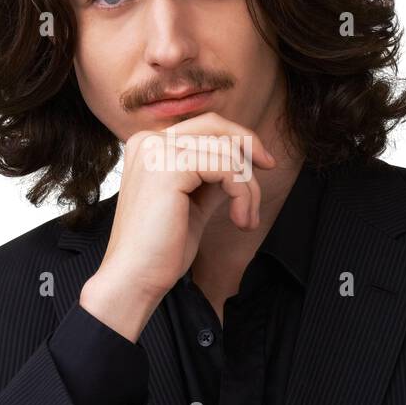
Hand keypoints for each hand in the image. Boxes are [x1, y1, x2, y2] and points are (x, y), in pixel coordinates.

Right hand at [79, 112, 276, 339]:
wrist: (135, 279)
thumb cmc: (161, 249)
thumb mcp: (193, 201)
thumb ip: (210, 176)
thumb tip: (243, 160)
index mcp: (148, 146)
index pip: (203, 126)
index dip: (237, 140)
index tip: (262, 164)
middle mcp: (148, 141)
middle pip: (214, 125)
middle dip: (248, 146)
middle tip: (270, 167)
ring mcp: (156, 151)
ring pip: (226, 151)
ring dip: (248, 187)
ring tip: (246, 219)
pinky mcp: (169, 167)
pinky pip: (226, 168)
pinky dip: (242, 194)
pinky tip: (241, 220)